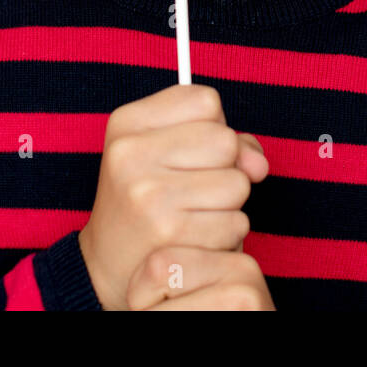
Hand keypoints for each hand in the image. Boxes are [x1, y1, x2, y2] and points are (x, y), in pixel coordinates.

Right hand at [78, 83, 269, 311]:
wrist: (108, 266)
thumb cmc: (146, 199)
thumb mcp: (166, 152)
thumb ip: (222, 140)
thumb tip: (258, 165)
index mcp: (126, 122)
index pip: (205, 101)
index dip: (211, 126)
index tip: (189, 150)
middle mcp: (131, 153)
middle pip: (225, 140)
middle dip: (225, 165)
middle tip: (193, 186)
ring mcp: (147, 193)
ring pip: (238, 183)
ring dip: (229, 203)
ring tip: (195, 212)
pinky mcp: (169, 234)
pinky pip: (236, 222)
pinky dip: (228, 233)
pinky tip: (198, 237)